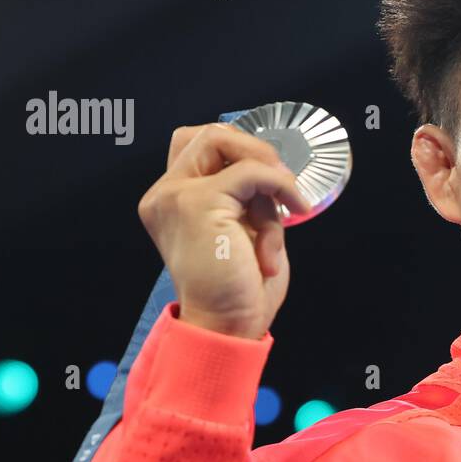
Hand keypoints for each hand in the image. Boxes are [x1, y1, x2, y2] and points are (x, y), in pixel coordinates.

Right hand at [137, 123, 309, 338]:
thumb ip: (244, 195)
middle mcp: (164, 195)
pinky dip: (281, 186)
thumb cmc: (240, 290)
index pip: (199, 146)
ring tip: (273, 226)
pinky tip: (296, 211)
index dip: (240, 153)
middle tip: (280, 192)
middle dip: (255, 157)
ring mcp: (175, 196)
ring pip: (228, 145)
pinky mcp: (197, 202)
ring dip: (267, 179)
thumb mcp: (243, 230)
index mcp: (171, 202)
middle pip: (210, 134)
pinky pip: (251, 171)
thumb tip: (271, 165)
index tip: (270, 184)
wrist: (228, 327)